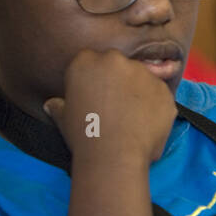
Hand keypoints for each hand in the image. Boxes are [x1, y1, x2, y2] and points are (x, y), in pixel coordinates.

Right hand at [42, 49, 175, 165]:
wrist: (114, 155)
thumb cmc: (83, 135)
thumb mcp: (64, 118)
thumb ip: (60, 106)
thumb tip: (51, 105)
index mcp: (86, 61)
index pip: (90, 61)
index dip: (93, 79)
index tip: (94, 95)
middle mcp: (115, 59)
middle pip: (118, 64)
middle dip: (118, 80)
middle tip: (113, 107)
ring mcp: (143, 73)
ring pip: (141, 78)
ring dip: (138, 93)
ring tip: (130, 119)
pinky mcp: (164, 90)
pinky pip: (159, 96)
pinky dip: (154, 107)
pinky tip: (144, 126)